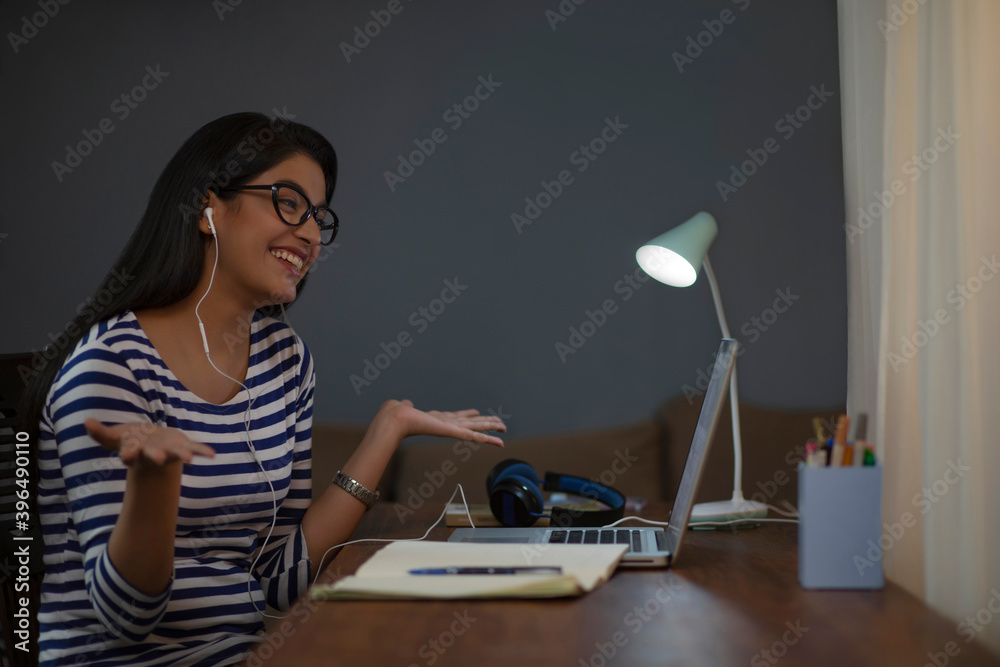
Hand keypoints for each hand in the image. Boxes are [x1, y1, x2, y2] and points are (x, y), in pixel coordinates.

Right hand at [84, 418, 215, 467]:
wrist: (151, 447)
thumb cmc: (131, 440)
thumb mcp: (115, 437)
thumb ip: (101, 433)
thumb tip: (86, 421)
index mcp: (135, 450)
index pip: (129, 452)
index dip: (128, 453)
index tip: (126, 456)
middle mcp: (152, 454)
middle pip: (153, 456)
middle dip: (155, 457)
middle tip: (158, 460)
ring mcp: (168, 452)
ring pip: (176, 454)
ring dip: (183, 456)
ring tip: (191, 460)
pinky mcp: (182, 447)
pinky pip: (194, 449)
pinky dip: (202, 451)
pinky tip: (212, 455)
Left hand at [376, 400, 505, 446]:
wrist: (393, 419)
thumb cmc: (393, 414)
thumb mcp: (402, 407)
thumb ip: (406, 405)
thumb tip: (405, 403)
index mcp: (435, 418)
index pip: (455, 417)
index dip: (467, 415)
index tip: (476, 412)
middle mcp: (445, 424)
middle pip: (470, 424)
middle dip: (485, 423)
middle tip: (500, 424)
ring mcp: (450, 429)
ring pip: (475, 429)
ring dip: (490, 428)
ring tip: (504, 428)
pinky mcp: (452, 432)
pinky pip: (474, 437)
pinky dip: (488, 440)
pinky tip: (500, 442)